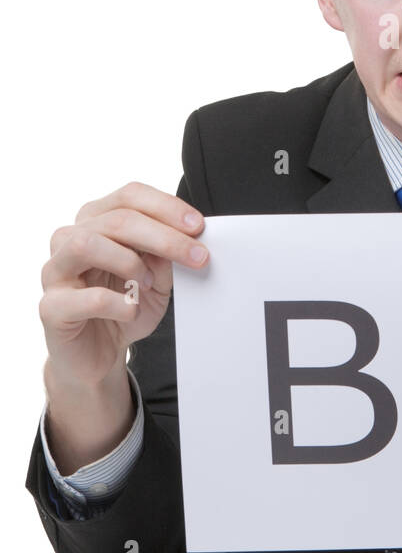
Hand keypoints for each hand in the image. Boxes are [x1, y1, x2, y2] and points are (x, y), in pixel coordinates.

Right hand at [40, 180, 208, 389]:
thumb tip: (184, 236)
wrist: (97, 356)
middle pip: (117, 219)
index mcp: (96, 221)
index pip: (129, 196)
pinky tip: (130, 311)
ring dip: (129, 262)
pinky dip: (117, 303)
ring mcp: (55, 271)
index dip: (166, 207)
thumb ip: (164, 256)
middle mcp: (70, 238)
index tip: (198, 226)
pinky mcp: (51, 306)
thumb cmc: (124, 309)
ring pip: (86, 244)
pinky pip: (84, 297)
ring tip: (146, 284)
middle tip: (197, 256)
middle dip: (164, 237)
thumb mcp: (156, 279)